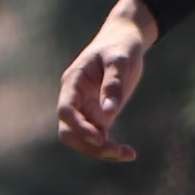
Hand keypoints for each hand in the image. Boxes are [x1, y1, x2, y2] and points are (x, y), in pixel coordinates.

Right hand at [55, 0, 158, 162]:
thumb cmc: (120, 46)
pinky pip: (99, 138)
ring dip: (101, 151)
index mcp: (73, 82)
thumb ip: (112, 84)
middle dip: (89, 145)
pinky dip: (110, 148)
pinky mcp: (99, 115)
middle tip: (117, 151)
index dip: (79, 127)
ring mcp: (86, 108)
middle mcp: (75, 98)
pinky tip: (129, 153)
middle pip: (70, 131)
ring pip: (83, 139)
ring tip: (128, 154)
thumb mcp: (119, 60)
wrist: (125, 40)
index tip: (100, 137)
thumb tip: (108, 114)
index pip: (65, 111)